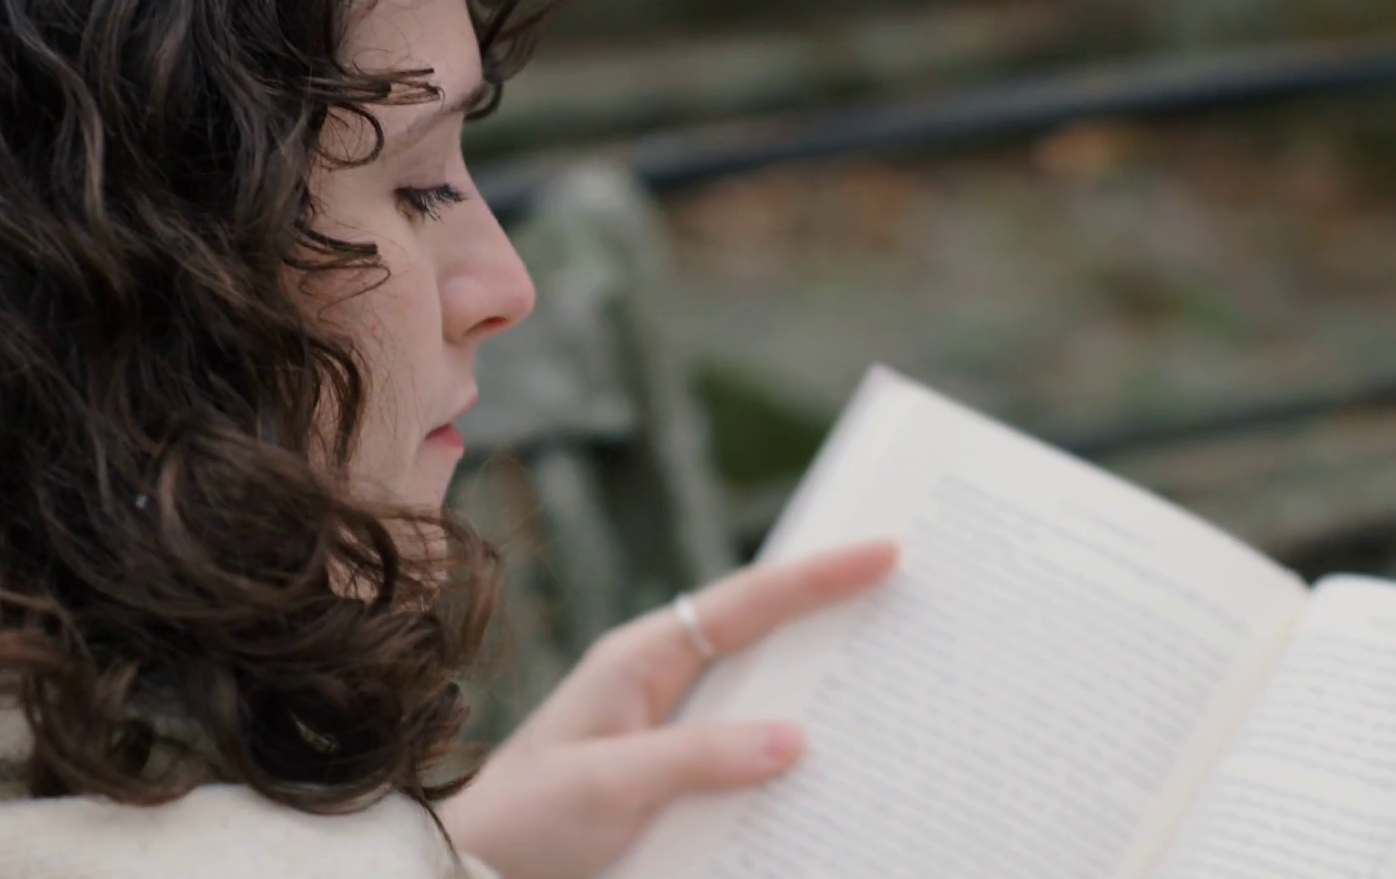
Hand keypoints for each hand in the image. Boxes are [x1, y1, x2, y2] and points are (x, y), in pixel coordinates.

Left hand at [441, 539, 899, 878]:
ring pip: (772, 700)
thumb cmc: (525, 820)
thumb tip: (793, 740)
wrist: (477, 874)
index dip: (818, 576)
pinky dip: (801, 762)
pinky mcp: (686, 782)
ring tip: (901, 689)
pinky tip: (844, 780)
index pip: (746, 604)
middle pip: (770, 639)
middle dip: (840, 620)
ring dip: (829, 695)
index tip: (883, 550)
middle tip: (917, 601)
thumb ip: (692, 758)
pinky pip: (758, 759)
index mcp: (643, 659)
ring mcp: (679, 733)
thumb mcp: (604, 784)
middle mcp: (667, 684)